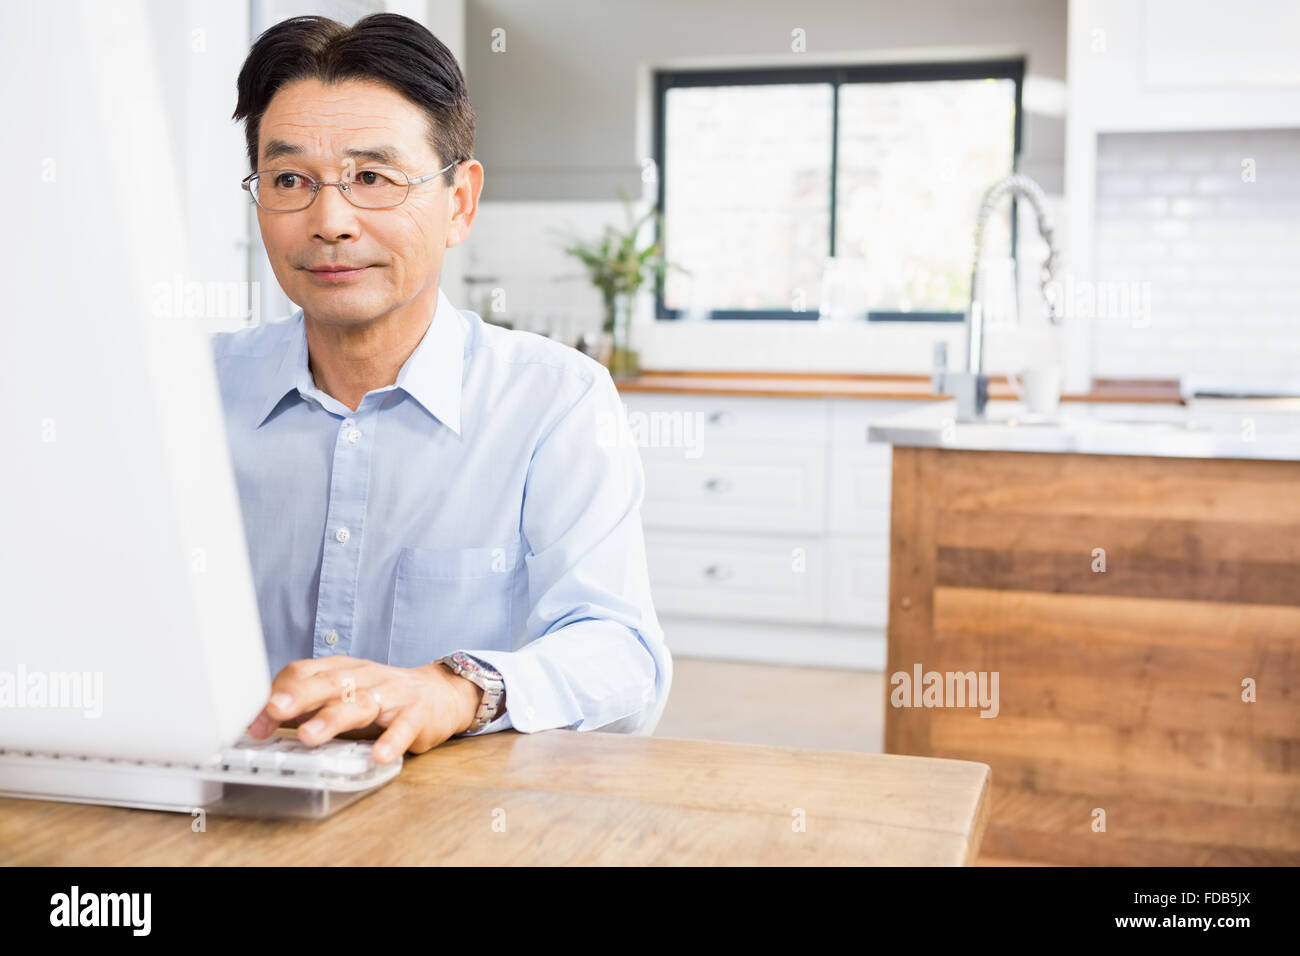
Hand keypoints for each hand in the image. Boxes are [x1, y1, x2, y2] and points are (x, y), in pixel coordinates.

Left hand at [245, 655, 484, 762]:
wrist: (441, 693)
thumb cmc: (383, 696)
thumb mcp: (344, 694)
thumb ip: (308, 705)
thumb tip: (260, 722)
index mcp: (343, 670)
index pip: (305, 672)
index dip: (279, 693)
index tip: (256, 720)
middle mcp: (365, 677)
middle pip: (329, 682)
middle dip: (299, 696)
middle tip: (275, 711)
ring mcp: (392, 694)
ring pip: (360, 704)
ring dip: (333, 718)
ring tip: (310, 736)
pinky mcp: (418, 714)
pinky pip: (403, 727)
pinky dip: (391, 740)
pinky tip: (378, 754)